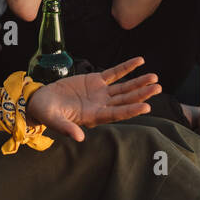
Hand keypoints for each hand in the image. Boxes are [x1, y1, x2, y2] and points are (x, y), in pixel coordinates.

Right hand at [25, 56, 159, 140]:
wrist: (42, 100)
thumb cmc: (47, 112)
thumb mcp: (54, 120)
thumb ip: (66, 128)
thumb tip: (79, 137)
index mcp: (94, 116)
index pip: (117, 113)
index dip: (131, 110)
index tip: (147, 106)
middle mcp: (101, 105)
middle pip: (126, 100)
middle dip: (142, 94)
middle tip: (158, 88)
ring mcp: (100, 93)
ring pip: (124, 87)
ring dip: (139, 82)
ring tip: (154, 77)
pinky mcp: (96, 80)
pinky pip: (114, 73)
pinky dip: (126, 67)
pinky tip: (139, 61)